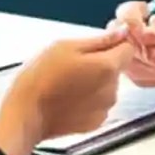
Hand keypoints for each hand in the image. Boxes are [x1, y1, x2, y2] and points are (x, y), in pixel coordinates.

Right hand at [0, 28, 134, 154]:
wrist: (26, 114)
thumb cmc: (41, 78)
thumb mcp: (66, 46)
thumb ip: (100, 40)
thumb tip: (121, 32)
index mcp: (107, 67)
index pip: (128, 48)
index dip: (114, 43)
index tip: (98, 45)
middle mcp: (112, 89)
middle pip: (116, 68)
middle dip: (101, 63)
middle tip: (73, 64)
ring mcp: (104, 108)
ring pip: (107, 86)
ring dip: (94, 82)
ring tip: (67, 82)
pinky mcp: (95, 122)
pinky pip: (98, 104)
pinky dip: (88, 100)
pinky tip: (68, 98)